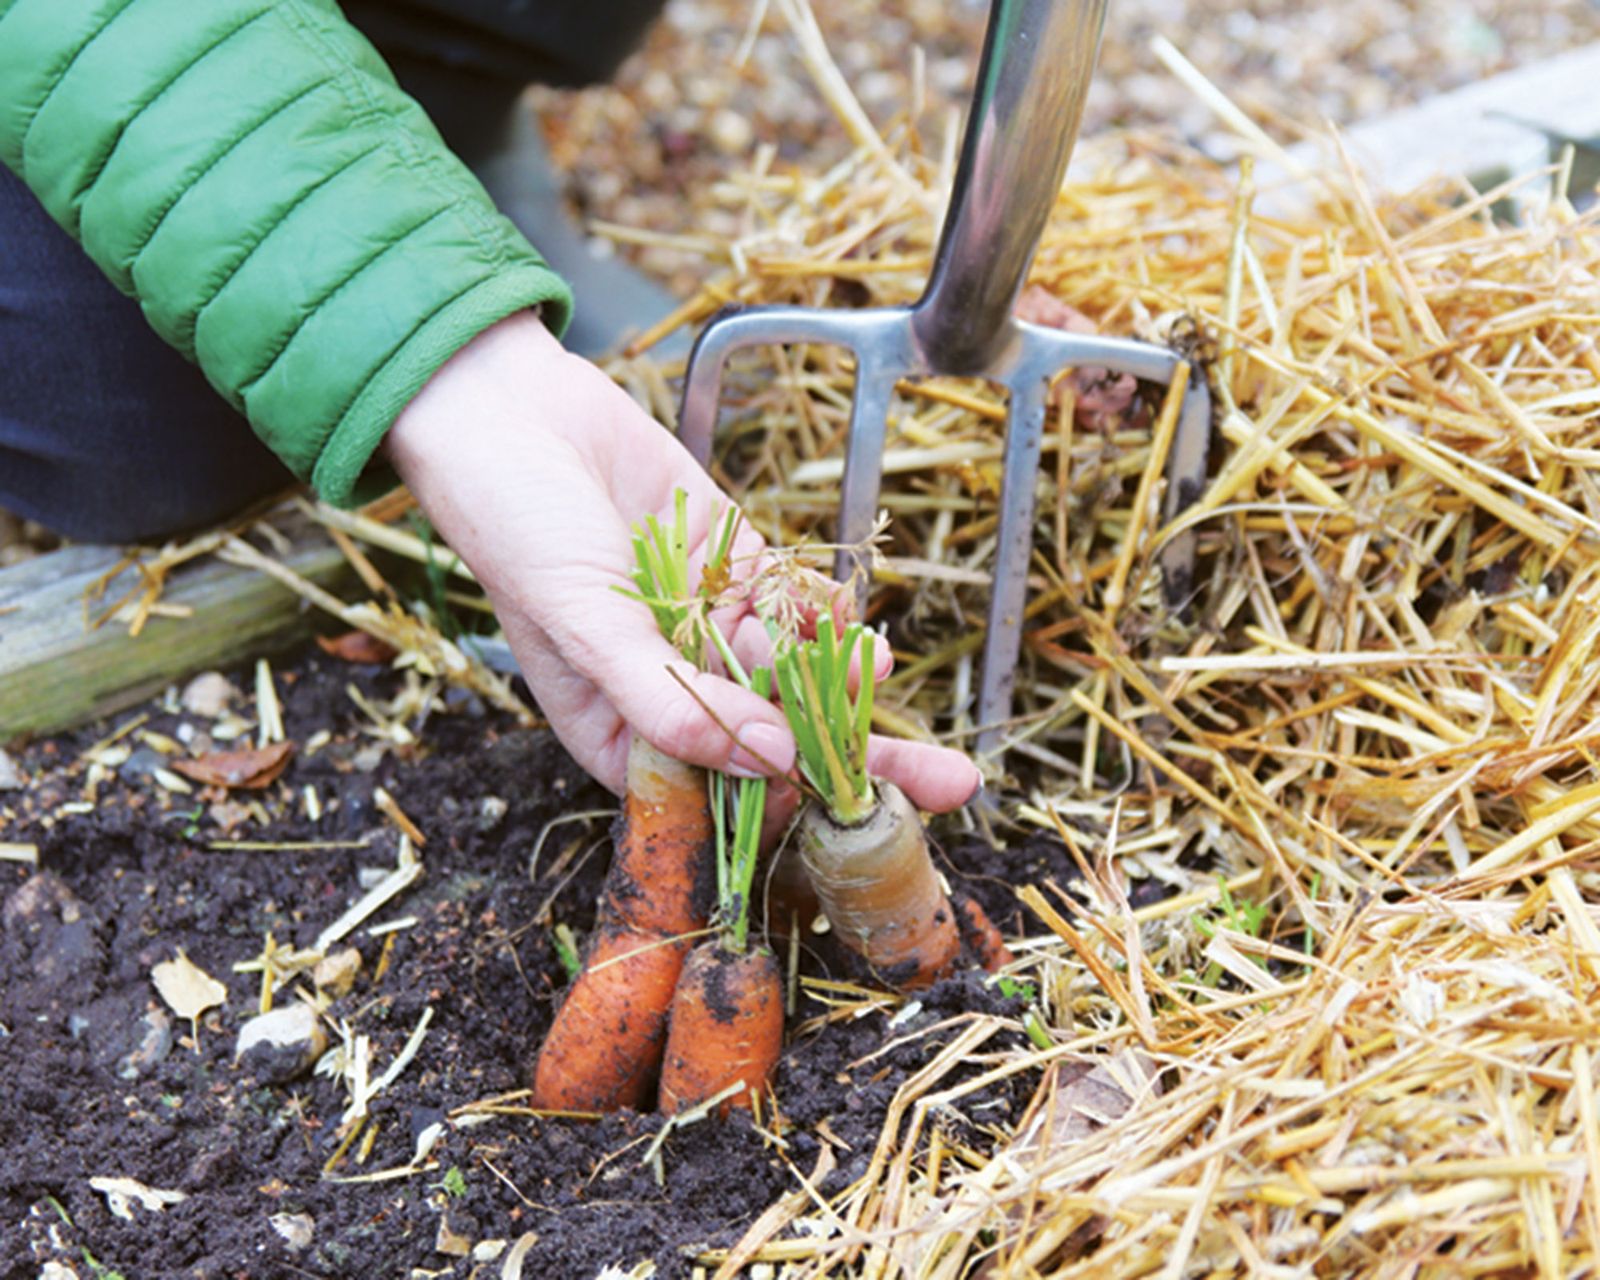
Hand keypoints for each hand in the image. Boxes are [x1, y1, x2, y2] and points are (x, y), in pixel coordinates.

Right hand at [384, 312, 981, 810]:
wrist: (512, 412)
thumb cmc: (518, 531)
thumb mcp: (587, 632)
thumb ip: (674, 701)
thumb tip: (771, 760)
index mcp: (623, 731)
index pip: (724, 791)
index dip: (794, 800)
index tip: (859, 801)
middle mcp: (672, 686)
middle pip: (782, 740)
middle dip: (865, 761)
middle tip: (951, 784)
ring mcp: (705, 624)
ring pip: (797, 670)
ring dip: (846, 677)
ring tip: (878, 666)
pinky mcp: (730, 564)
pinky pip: (793, 602)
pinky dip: (826, 612)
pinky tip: (851, 618)